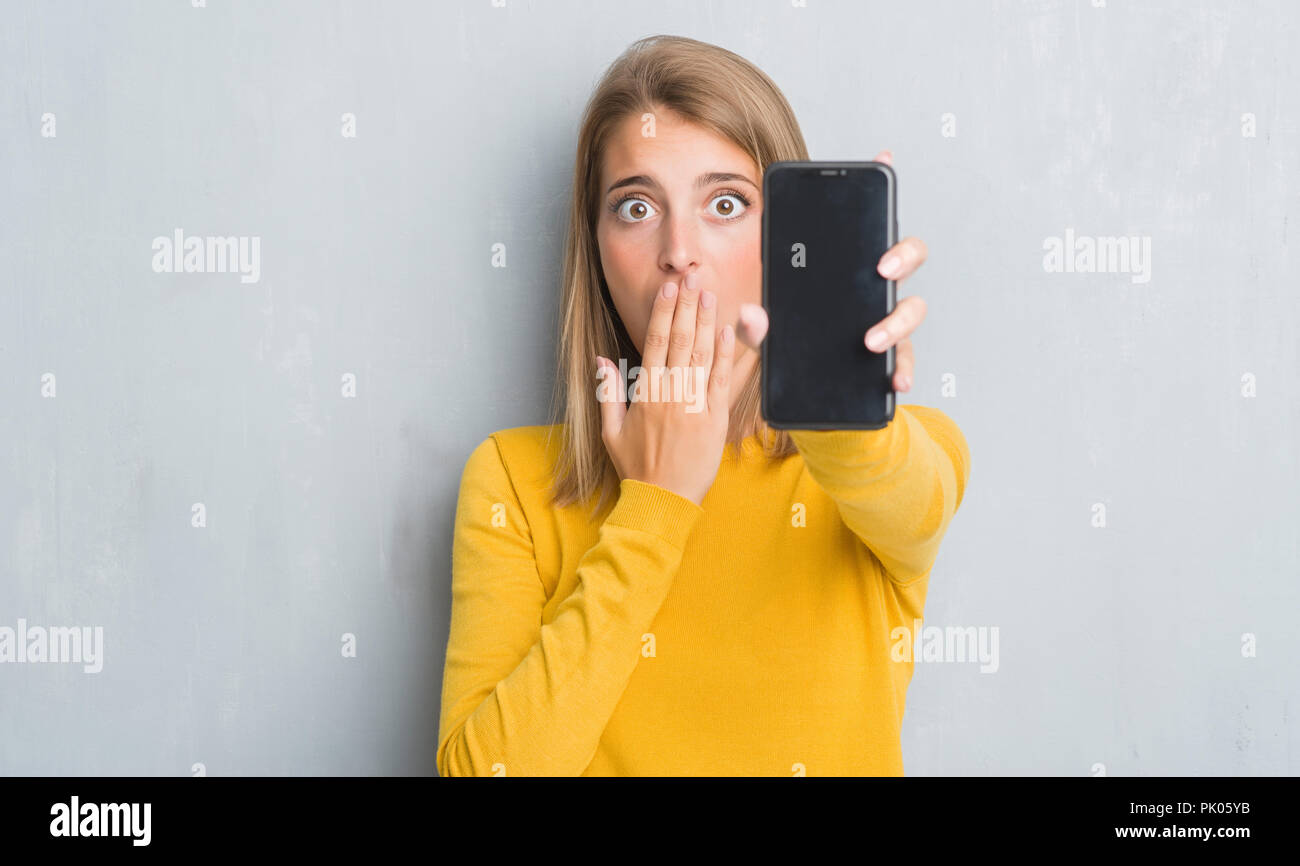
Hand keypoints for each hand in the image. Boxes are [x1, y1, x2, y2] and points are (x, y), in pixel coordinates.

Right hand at [596, 271, 735, 506]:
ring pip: (701, 355)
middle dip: (687, 307)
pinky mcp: (715, 419)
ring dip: (706, 322)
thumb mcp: (610, 431)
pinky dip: (725, 355)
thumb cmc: (636, 466)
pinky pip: (721, 381)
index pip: (654, 343)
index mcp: (645, 395)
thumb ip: (608, 391)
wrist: (662, 501)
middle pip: (679, 340)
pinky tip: (728, 332)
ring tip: (711, 295)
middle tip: (693, 279)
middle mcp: (670, 395)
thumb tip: (602, 360)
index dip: (662, 312)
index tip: (668, 289)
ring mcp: (694, 406)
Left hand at [734, 149, 927, 393]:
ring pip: (911, 308)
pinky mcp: (891, 357)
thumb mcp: (766, 331)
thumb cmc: (789, 344)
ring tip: (871, 341)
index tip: (881, 160)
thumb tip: (751, 313)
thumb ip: (756, 323)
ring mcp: (888, 319)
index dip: (879, 186)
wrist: (802, 389)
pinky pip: (905, 360)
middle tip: (880, 268)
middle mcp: (876, 287)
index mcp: (847, 267)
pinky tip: (896, 382)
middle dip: (901, 256)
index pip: (868, 221)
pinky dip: (903, 370)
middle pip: (907, 256)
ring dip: (896, 322)